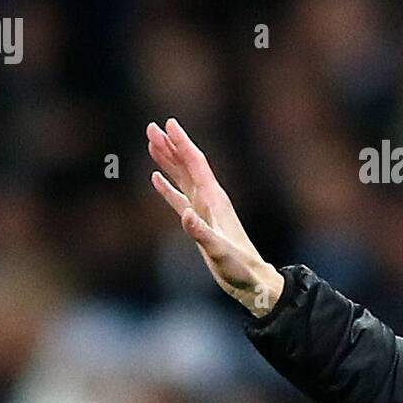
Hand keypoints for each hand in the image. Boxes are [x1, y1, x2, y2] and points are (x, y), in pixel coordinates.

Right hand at [146, 118, 283, 315]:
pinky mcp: (199, 221)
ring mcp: (204, 209)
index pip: (196, 164)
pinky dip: (167, 187)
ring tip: (152, 143)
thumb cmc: (239, 267)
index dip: (182, 143)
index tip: (169, 123)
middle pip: (187, 165)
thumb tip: (184, 214)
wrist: (251, 279)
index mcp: (214, 199)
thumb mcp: (219, 251)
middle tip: (151, 127)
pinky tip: (156, 178)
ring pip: (182, 177)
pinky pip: (178, 197)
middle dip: (170, 145)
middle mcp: (209, 199)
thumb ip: (201, 233)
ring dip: (167, 160)